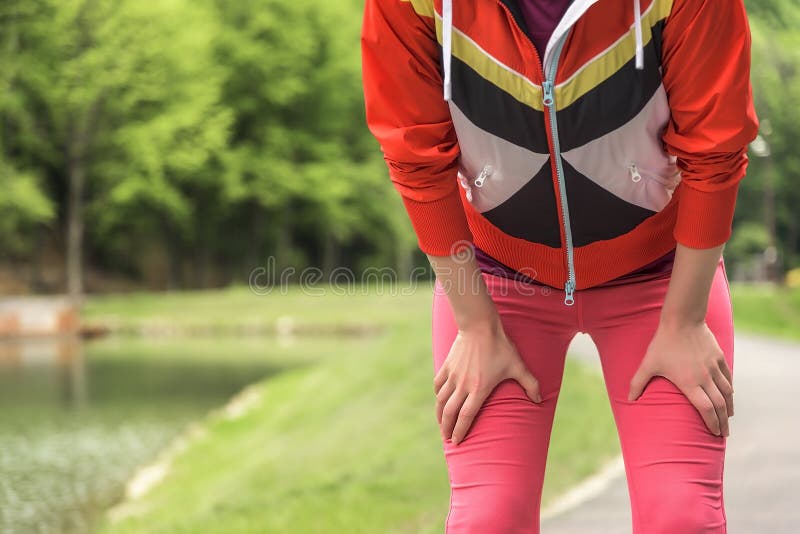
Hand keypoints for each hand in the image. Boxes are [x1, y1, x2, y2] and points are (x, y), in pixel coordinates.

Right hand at [433, 318, 541, 444]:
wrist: (479, 326)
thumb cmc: (500, 346)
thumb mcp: (518, 365)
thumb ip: (531, 384)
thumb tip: (539, 400)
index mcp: (479, 389)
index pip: (466, 416)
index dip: (460, 431)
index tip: (458, 441)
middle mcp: (463, 385)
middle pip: (449, 412)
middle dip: (447, 428)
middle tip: (447, 439)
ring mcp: (453, 376)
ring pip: (441, 400)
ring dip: (439, 415)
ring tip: (441, 424)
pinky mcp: (447, 366)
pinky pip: (438, 384)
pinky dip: (437, 394)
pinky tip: (439, 399)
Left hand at [628, 319, 733, 435]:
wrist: (682, 320)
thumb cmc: (663, 343)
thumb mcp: (648, 364)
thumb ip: (637, 383)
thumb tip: (629, 399)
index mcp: (689, 383)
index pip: (706, 409)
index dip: (712, 423)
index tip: (714, 434)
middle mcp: (705, 377)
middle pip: (719, 405)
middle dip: (723, 422)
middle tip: (724, 435)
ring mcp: (714, 367)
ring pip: (727, 392)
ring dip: (729, 407)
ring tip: (728, 418)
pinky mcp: (719, 357)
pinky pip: (728, 378)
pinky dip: (730, 389)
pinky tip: (729, 395)